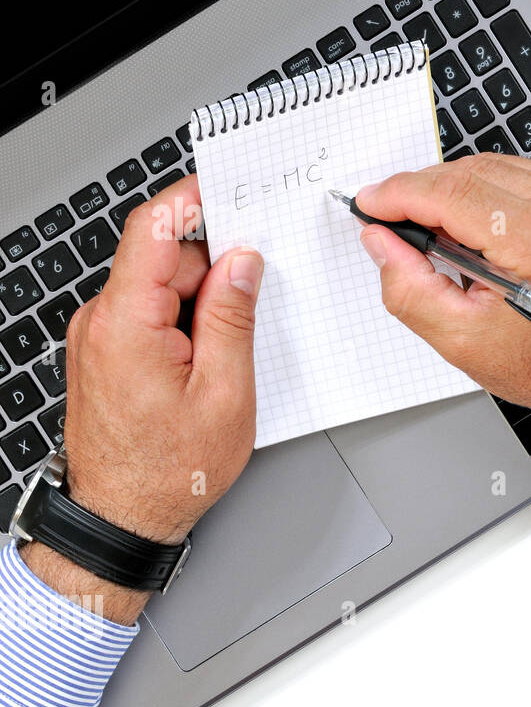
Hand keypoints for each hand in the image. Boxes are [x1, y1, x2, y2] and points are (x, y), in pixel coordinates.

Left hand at [20, 175, 262, 622]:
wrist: (122, 518)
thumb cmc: (169, 471)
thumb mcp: (226, 392)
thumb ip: (234, 318)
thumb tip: (242, 263)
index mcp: (126, 323)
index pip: (153, 230)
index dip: (193, 200)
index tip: (228, 189)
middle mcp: (101, 322)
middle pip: (163, 259)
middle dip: (214, 270)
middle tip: (256, 299)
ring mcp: (99, 338)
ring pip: (160, 289)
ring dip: (202, 304)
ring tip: (228, 355)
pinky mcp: (105, 353)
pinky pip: (150, 315)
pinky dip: (185, 323)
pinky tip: (209, 360)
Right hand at [355, 155, 530, 461]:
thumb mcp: (463, 342)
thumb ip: (409, 287)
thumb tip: (381, 241)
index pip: (450, 191)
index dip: (399, 194)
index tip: (371, 204)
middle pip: (469, 171)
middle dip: (422, 191)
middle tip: (396, 222)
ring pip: (495, 166)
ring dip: (455, 190)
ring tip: (439, 232)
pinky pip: (524, 174)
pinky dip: (491, 192)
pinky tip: (480, 226)